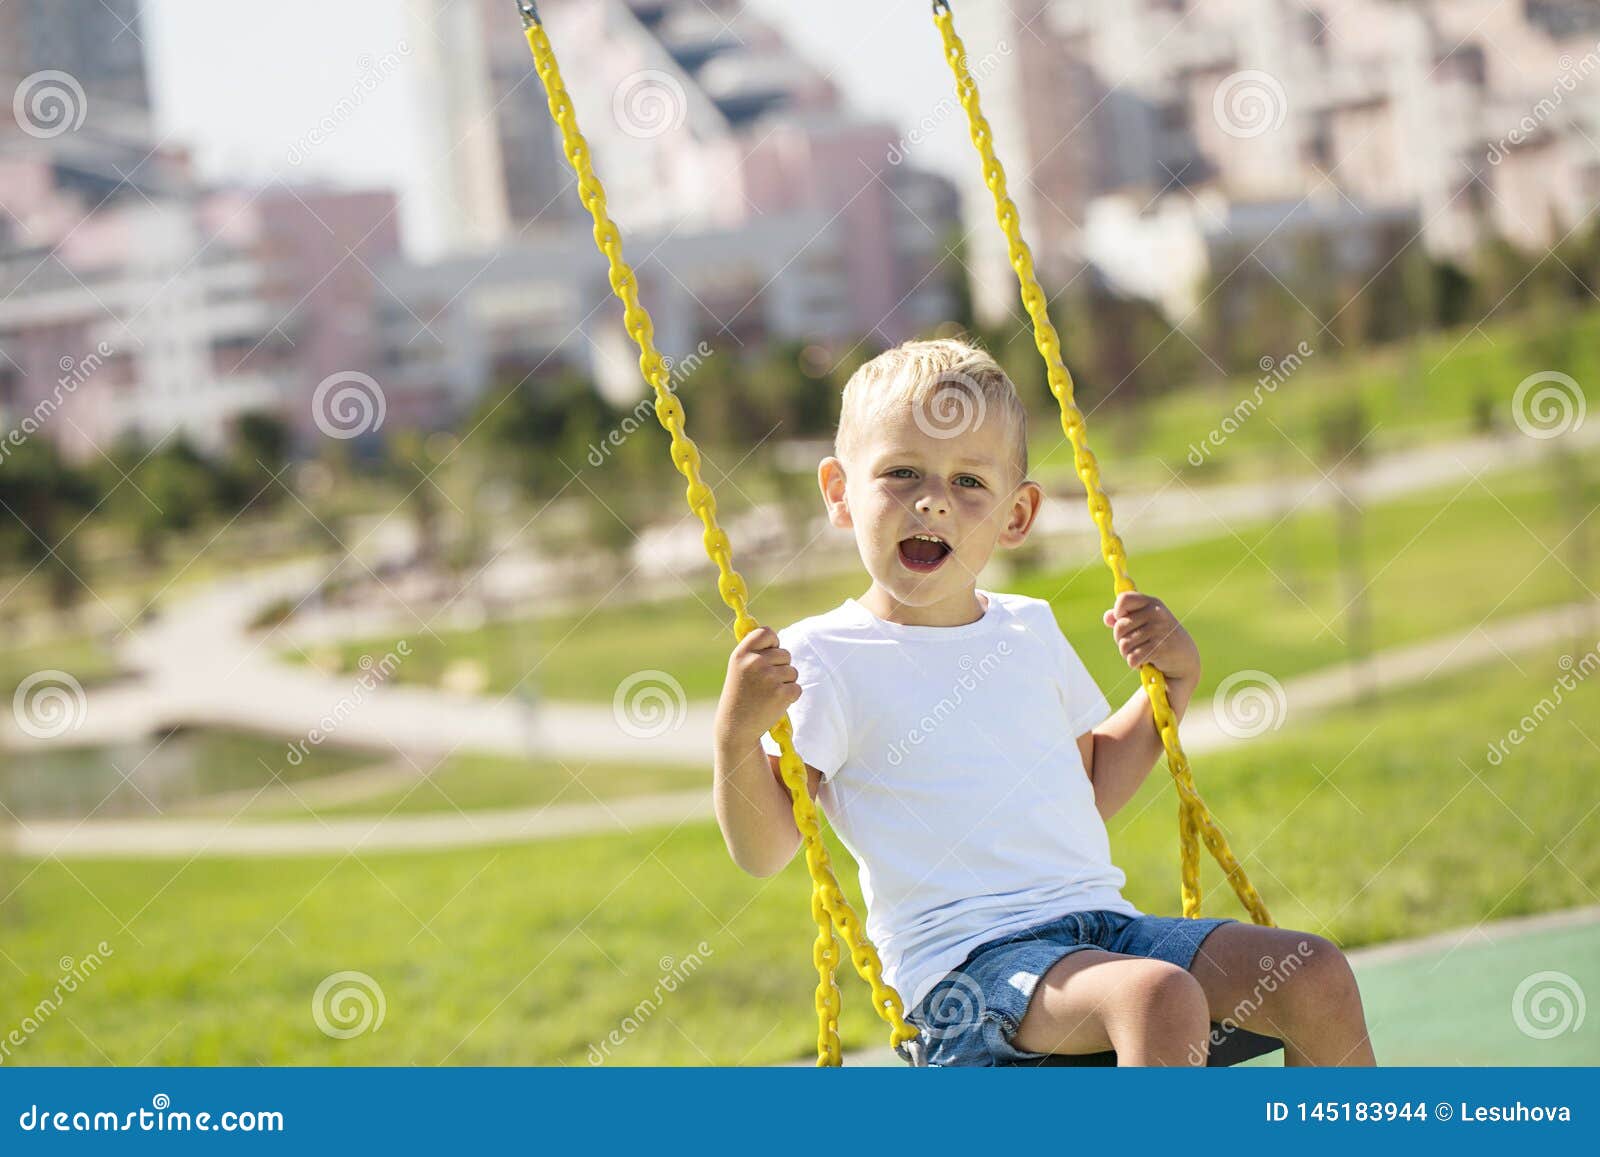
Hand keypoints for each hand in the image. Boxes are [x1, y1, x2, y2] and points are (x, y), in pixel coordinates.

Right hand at [715, 627, 801, 743]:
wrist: (735, 728)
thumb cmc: (739, 696)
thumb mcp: (738, 669)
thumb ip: (754, 652)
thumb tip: (773, 634)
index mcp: (742, 654)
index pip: (766, 632)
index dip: (773, 642)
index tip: (770, 653)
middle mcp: (754, 663)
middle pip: (785, 654)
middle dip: (781, 668)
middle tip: (764, 684)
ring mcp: (769, 678)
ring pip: (792, 672)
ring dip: (785, 683)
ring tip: (767, 695)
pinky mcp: (781, 694)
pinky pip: (797, 688)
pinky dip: (789, 697)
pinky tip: (773, 704)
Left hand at [1102, 592, 1199, 683]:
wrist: (1184, 657)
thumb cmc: (1160, 637)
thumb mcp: (1144, 622)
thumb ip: (1124, 617)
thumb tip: (1107, 618)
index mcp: (1151, 603)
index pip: (1124, 599)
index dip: (1118, 612)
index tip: (1122, 620)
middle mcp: (1156, 613)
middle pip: (1119, 626)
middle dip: (1121, 640)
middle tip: (1135, 644)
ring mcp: (1159, 630)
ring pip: (1124, 645)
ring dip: (1127, 654)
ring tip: (1140, 653)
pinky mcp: (1160, 648)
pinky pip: (1133, 657)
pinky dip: (1135, 663)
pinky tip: (1145, 661)